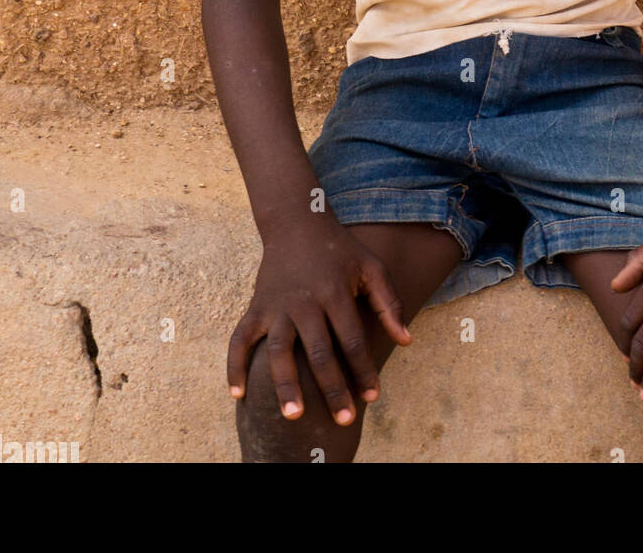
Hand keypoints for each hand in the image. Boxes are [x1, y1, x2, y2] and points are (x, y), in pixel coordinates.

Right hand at [226, 220, 410, 424]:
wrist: (297, 223)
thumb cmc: (340, 249)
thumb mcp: (371, 267)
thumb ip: (389, 303)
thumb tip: (406, 341)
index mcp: (334, 292)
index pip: (352, 339)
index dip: (363, 370)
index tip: (371, 397)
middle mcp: (304, 301)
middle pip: (318, 351)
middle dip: (332, 387)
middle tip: (343, 419)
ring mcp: (276, 306)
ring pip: (279, 351)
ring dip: (285, 383)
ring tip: (293, 415)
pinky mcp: (256, 307)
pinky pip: (240, 340)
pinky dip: (235, 366)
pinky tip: (238, 395)